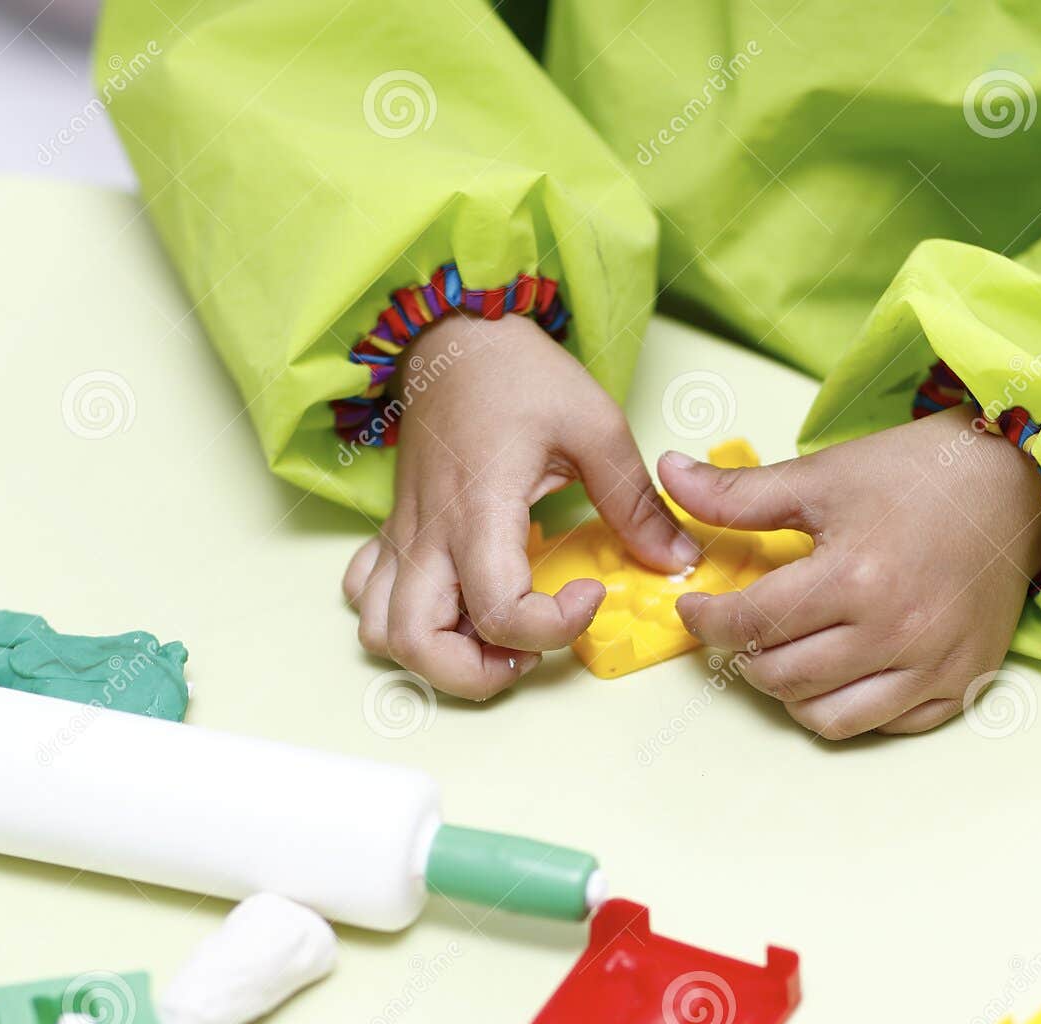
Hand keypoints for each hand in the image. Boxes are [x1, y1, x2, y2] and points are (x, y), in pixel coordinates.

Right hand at [343, 311, 698, 699]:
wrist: (456, 334)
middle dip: (477, 672)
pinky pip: (365, 595)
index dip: (554, 627)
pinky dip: (397, 616)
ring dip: (434, 654)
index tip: (591, 594)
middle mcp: (430, 534)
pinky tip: (449, 601)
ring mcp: (404, 535)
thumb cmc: (518, 373)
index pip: (500, 612)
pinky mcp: (394, 529)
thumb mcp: (595, 426)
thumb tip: (675, 560)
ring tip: (490, 634)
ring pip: (380, 632)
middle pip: (418, 646)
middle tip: (529, 648)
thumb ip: (634, 502)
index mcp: (480, 511)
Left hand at [658, 404, 1040, 737]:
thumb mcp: (821, 476)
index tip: (693, 608)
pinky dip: (849, 708)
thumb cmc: (916, 475)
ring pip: (829, 717)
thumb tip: (666, 473)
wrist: (1014, 483)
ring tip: (782, 653)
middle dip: (744, 656)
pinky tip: (837, 671)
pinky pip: (887, 726)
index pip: (753, 623)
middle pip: (783, 677)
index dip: (708, 620)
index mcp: (856, 577)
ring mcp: (934, 665)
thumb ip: (737, 493)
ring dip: (789, 692)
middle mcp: (897, 632)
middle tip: (738, 629)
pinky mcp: (963, 682)